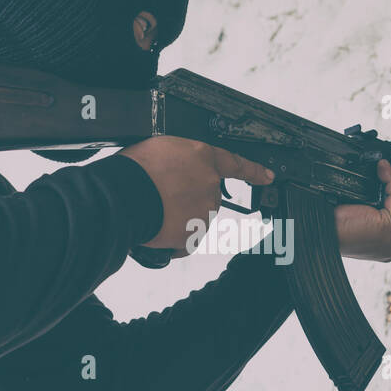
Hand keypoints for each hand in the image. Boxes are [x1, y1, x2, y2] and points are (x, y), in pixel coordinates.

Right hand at [119, 137, 274, 251]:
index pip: (235, 163)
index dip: (253, 171)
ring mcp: (204, 210)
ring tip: (153, 211)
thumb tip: (176, 171)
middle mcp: (209, 183)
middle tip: (160, 196)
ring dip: (178, 218)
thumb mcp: (159, 149)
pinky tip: (156, 229)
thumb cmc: (133, 170)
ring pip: (195, 218)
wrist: (123, 196)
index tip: (268, 176)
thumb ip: (179, 160)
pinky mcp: (194, 234)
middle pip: (206, 195)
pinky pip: (184, 241)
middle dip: (187, 199)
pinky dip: (172, 239)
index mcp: (202, 157)